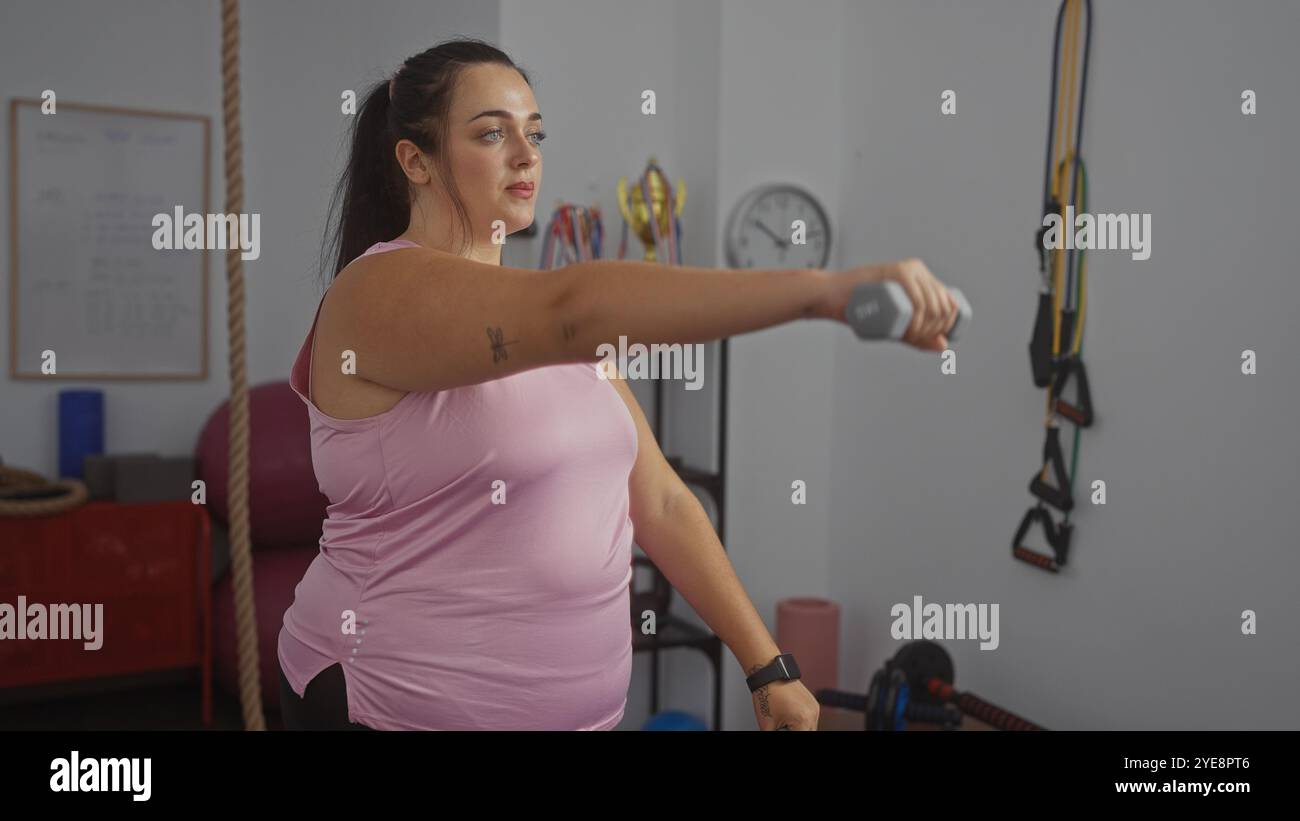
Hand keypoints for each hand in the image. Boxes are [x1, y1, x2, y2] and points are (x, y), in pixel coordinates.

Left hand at [752, 678, 819, 730]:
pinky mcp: (813, 703)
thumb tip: (777, 734)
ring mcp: (814, 707)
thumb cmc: (767, 694)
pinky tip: (790, 719)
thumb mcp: (767, 726)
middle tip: (783, 727)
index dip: (790, 735)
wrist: (769, 674)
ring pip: (811, 728)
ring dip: (801, 729)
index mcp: (803, 721)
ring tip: (786, 723)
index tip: (783, 731)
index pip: (801, 737)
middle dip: (796, 732)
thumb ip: (773, 735)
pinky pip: (811, 719)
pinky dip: (802, 723)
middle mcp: (812, 714)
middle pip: (808, 733)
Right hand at [821, 257, 960, 352]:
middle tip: (913, 338)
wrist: (830, 296)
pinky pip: (918, 300)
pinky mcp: (896, 272)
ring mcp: (908, 269)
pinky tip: (910, 330)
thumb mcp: (894, 326)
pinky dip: (918, 320)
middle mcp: (920, 270)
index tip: (928, 339)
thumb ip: (917, 336)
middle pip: (943, 306)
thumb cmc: (859, 309)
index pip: (950, 303)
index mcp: (924, 278)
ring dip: (925, 328)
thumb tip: (944, 346)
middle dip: (934, 330)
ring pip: (932, 304)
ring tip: (908, 335)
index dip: (947, 326)